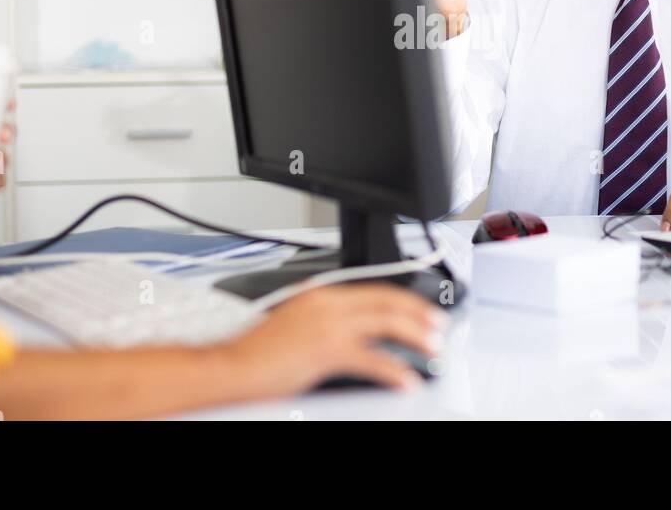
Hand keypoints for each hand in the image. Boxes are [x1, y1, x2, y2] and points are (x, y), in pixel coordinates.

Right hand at [218, 284, 446, 395]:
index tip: (420, 310)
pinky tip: (407, 380)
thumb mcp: (292, 321)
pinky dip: (394, 370)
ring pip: (386, 324)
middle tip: (439, 326)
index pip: (373, 290)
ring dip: (415, 336)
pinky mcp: (327, 350)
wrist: (231, 366)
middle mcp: (328, 303)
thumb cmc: (254, 351)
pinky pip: (372, 360)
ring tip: (432, 348)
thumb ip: (319, 316)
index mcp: (320, 293)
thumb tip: (344, 325)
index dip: (403, 300)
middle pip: (386, 302)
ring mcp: (329, 325)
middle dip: (418, 313)